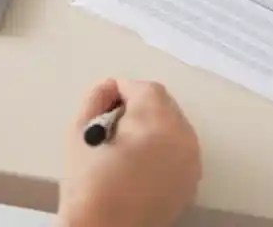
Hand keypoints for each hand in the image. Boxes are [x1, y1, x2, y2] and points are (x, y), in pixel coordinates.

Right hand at [58, 80, 200, 226]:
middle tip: (112, 124)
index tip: (104, 103)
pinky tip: (141, 161)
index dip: (122, 90)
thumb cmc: (88, 185)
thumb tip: (109, 87)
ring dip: (153, 125)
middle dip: (139, 106)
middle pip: (164, 104)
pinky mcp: (192, 181)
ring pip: (175, 126)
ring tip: (126, 144)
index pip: (144, 89)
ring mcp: (192, 162)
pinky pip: (180, 148)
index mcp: (156, 124)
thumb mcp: (80, 134)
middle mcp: (183, 139)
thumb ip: (95, 100)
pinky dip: (164, 146)